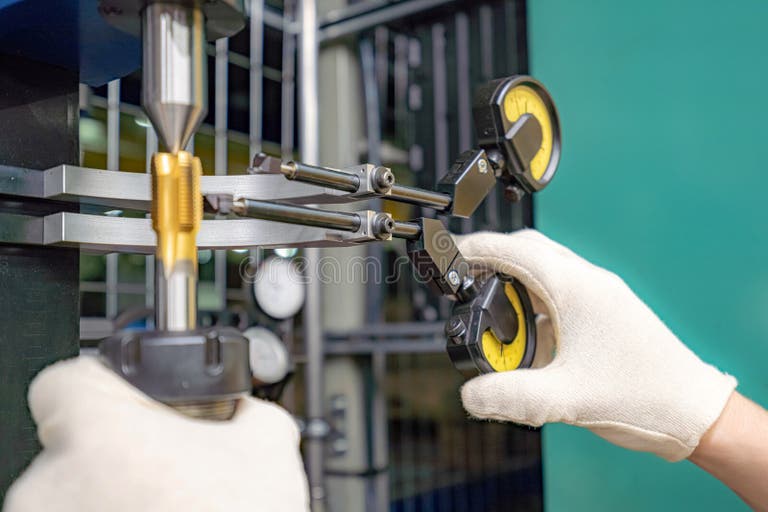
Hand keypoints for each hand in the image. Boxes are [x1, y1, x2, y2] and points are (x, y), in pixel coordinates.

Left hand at [3, 356, 308, 511]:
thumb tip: (241, 410)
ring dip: (113, 493)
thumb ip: (245, 410)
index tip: (134, 402)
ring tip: (167, 506)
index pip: (68, 380)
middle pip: (77, 440)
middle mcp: (52, 484)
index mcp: (99, 433)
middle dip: (122, 450)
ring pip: (76, 490)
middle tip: (168, 466)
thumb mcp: (268, 446)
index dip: (109, 385)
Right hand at [457, 230, 736, 461]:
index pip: (515, 250)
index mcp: (577, 288)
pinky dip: (534, 303)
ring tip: (494, 316)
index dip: (475, 249)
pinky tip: (529, 337)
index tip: (448, 255)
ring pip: (546, 270)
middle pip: (529, 251)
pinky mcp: (605, 312)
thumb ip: (511, 396)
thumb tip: (469, 395)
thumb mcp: (566, 399)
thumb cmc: (641, 396)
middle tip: (464, 284)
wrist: (692, 411)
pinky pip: (561, 292)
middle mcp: (589, 282)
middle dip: (491, 262)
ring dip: (515, 284)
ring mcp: (600, 295)